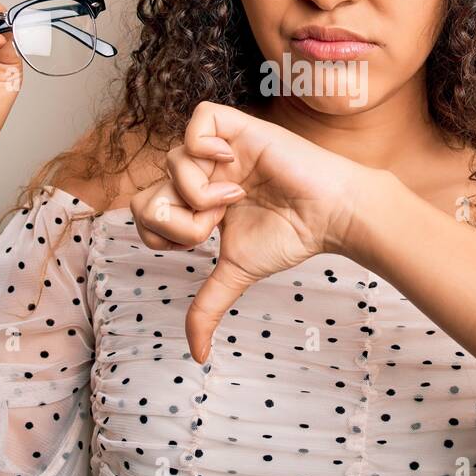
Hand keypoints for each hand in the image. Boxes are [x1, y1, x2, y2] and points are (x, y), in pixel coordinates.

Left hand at [129, 101, 371, 363]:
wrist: (329, 214)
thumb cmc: (290, 236)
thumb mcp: (236, 273)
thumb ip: (208, 306)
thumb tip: (197, 355)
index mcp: (195, 202)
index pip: (146, 215)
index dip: (163, 235)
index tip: (204, 242)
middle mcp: (202, 173)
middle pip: (147, 191)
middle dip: (175, 219)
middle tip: (216, 223)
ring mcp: (217, 148)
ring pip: (169, 161)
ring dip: (198, 191)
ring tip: (236, 197)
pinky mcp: (236, 127)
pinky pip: (197, 121)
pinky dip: (203, 146)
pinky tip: (231, 162)